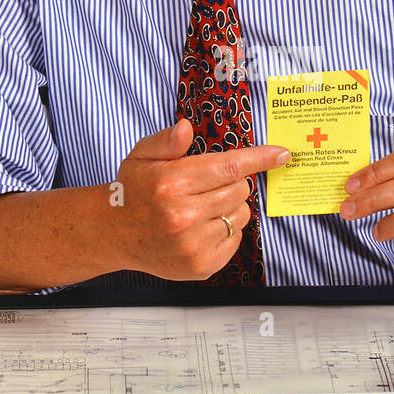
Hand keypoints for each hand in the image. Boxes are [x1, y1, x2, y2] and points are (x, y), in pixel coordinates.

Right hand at [111, 119, 288, 279]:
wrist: (112, 233)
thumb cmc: (132, 191)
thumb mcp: (141, 156)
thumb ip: (166, 141)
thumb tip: (186, 128)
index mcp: (171, 184)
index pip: (229, 167)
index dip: (259, 158)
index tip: (281, 154)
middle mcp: (183, 216)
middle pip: (239, 190)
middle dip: (232, 182)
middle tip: (208, 184)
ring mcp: (193, 245)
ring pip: (241, 215)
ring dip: (231, 206)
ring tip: (203, 206)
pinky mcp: (200, 265)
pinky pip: (235, 239)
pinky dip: (226, 230)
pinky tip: (202, 226)